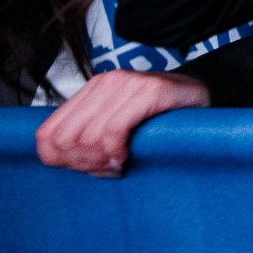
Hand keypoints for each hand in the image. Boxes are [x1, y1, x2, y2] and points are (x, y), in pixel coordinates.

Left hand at [36, 71, 208, 174]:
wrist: (204, 95)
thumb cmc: (161, 115)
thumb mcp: (118, 123)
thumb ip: (90, 136)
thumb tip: (62, 161)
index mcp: (91, 90)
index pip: (47, 134)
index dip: (60, 161)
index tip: (86, 169)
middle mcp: (105, 82)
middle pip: (65, 139)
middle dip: (82, 163)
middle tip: (105, 169)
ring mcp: (126, 84)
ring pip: (88, 137)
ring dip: (101, 161)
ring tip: (118, 165)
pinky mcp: (149, 91)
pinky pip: (114, 131)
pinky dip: (116, 152)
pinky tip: (126, 158)